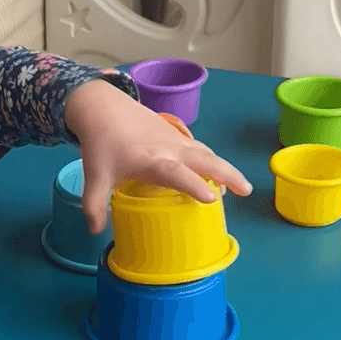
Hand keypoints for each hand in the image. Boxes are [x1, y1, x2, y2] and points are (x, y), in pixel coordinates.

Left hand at [65, 80, 252, 233]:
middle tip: (247, 190)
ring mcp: (174, 138)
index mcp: (151, 160)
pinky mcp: (174, 132)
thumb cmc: (100, 143)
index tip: (212, 199)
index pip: (178, 174)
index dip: (195, 185)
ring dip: (223, 167)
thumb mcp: (94, 177)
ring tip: (236, 186)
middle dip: (228, 174)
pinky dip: (209, 159)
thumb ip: (94, 206)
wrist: (101, 107)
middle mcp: (169, 148)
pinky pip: (197, 146)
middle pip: (205, 159)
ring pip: (205, 152)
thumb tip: (95, 232)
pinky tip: (212, 170)